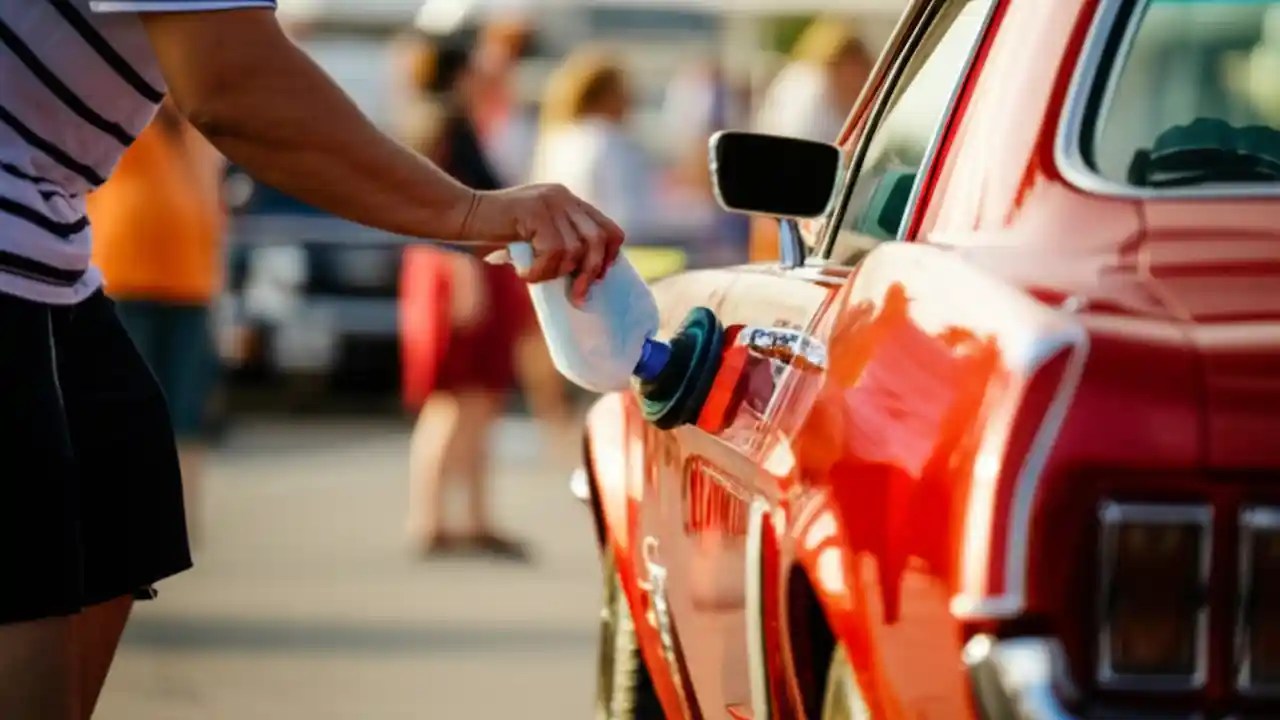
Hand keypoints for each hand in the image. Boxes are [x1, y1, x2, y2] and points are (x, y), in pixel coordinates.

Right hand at [461, 184, 624, 303]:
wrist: (459, 214)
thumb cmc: (493, 233)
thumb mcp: (534, 238)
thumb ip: (559, 246)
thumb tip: (586, 279)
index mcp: (568, 201)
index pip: (609, 229)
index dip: (608, 257)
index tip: (596, 278)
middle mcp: (564, 197)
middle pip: (599, 240)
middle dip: (591, 273)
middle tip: (577, 295)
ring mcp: (551, 201)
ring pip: (575, 249)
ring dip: (554, 272)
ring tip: (532, 274)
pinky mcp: (535, 210)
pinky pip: (553, 251)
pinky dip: (540, 271)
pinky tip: (523, 273)